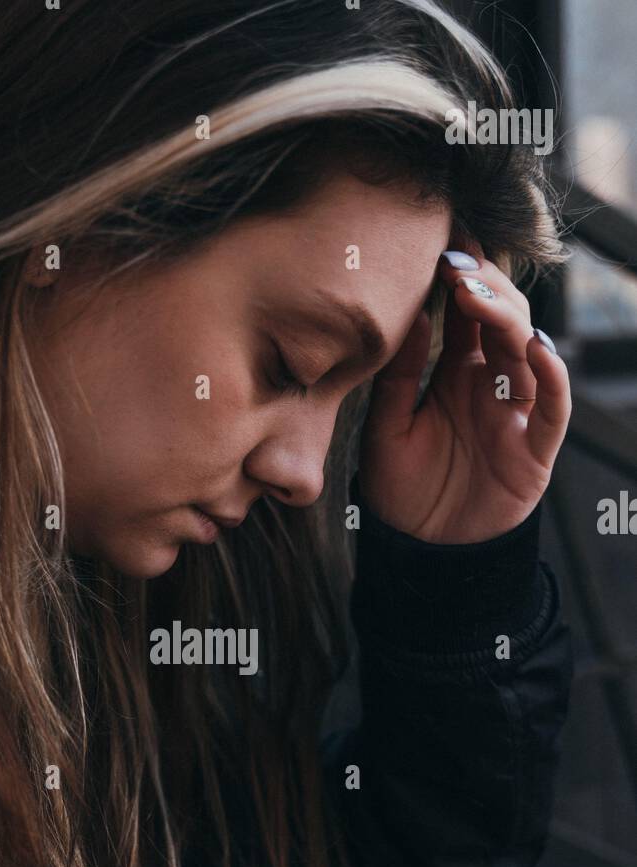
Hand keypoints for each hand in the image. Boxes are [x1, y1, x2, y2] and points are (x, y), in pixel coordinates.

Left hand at [358, 251, 571, 542]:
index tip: (445, 241)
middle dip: (484, 286)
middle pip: (501, 320)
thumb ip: (399, 375)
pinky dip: (551, 374)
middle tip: (457, 261)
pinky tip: (534, 345)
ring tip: (478, 294)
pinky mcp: (535, 448)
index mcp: (456, 373)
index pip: (466, 314)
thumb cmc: (400, 489)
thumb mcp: (385, 427)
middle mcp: (491, 385)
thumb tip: (409, 314)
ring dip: (507, 318)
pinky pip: (553, 404)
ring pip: (527, 350)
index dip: (461, 277)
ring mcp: (517, 413)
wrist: (419, 552)